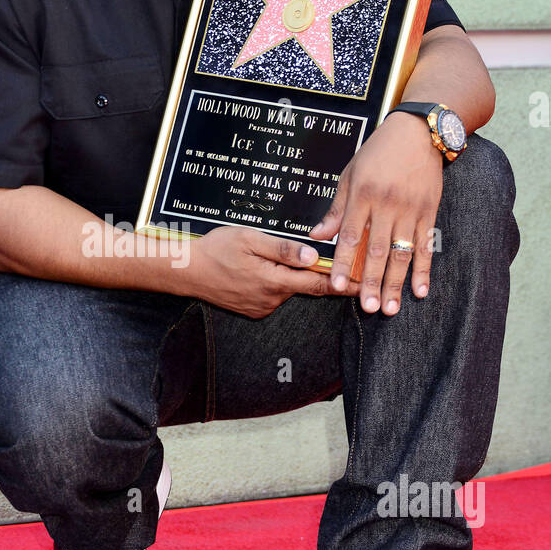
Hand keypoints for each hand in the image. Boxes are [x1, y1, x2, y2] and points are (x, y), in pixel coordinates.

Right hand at [187, 225, 359, 317]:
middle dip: (322, 278)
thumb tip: (312, 256)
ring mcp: (262, 306)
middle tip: (340, 266)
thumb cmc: (217, 250)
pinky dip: (277, 284)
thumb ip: (283, 249)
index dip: (343, 283)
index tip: (363, 284)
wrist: (187, 272)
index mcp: (274, 280)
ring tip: (277, 260)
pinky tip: (262, 270)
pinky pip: (274, 295)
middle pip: (306, 286)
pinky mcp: (253, 309)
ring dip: (293, 277)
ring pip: (289, 289)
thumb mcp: (250, 240)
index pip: (318, 283)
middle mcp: (271, 298)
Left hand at [308, 113, 443, 314]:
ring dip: (396, 283)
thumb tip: (316, 236)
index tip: (339, 286)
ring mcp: (410, 209)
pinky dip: (423, 269)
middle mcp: (387, 204)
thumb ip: (336, 209)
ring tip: (390, 308)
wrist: (418, 132)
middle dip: (372, 282)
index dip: (345, 263)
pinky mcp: (429, 211)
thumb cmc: (378, 152)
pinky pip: (426, 245)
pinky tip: (420, 290)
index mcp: (362, 195)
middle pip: (378, 250)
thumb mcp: (350, 174)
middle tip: (369, 308)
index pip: (350, 236)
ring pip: (402, 253)